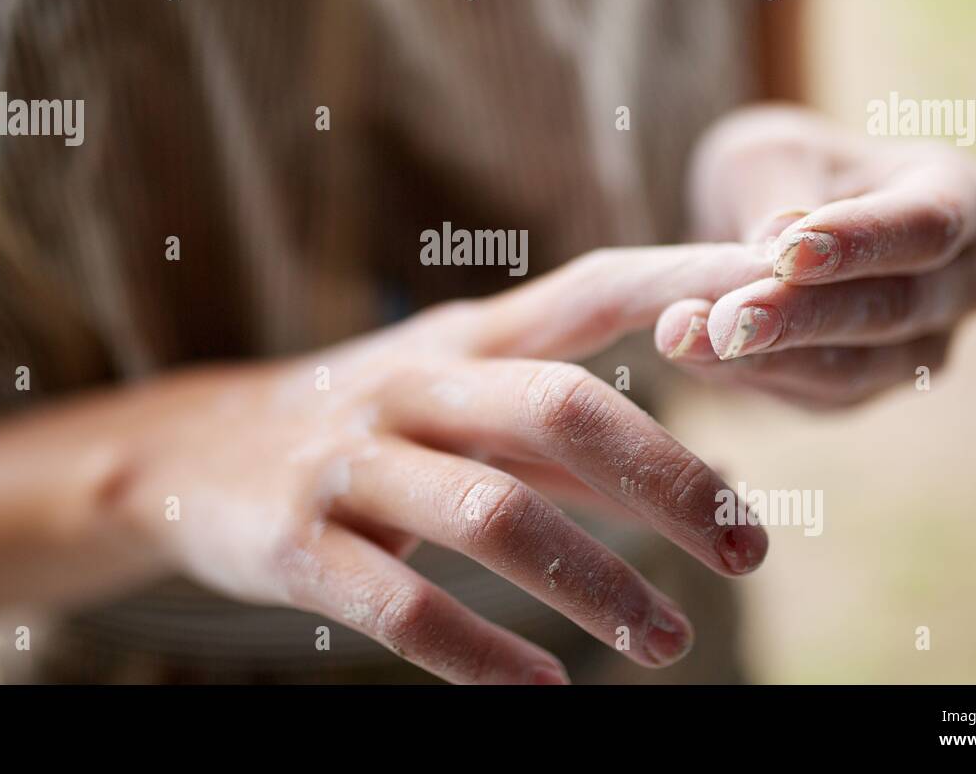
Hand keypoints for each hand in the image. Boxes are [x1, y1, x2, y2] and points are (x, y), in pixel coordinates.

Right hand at [99, 244, 774, 683]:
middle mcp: (415, 384)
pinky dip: (481, 654)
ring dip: (595, 586)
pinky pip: (403, 604)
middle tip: (750, 548)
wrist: (192, 453)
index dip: (686, 279)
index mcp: (468, 339)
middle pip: (561, 409)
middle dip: (668, 478)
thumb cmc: (367, 425)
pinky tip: (545, 695)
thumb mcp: (462, 404)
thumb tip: (713, 474)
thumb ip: (571, 434)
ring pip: (493, 516)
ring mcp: (352, 461)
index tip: (783, 294)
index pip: (593, 288)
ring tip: (668, 644)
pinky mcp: (298, 542)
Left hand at [655, 105, 975, 407]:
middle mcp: (962, 280)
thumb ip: (776, 196)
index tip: (788, 253)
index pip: (926, 225)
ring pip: (853, 369)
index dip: (860, 242)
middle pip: (893, 307)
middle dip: (801, 314)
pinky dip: (747, 376)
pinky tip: (690, 354)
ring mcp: (924, 347)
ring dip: (765, 357)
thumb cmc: (780, 170)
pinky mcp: (865, 392)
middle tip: (726, 316)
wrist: (763, 223)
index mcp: (958, 194)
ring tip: (684, 337)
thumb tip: (775, 245)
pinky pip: (811, 395)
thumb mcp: (768, 155)